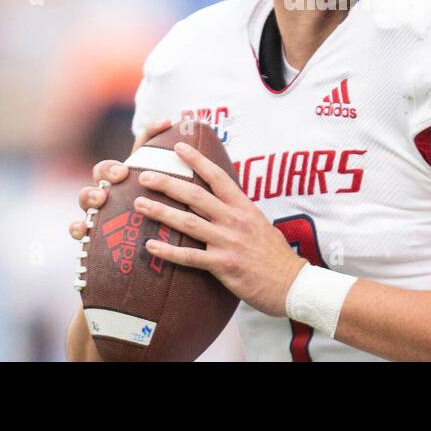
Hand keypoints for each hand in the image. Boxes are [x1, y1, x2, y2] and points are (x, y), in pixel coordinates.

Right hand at [67, 118, 173, 361]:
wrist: (135, 301)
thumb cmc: (162, 254)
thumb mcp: (179, 225)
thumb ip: (193, 203)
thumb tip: (222, 179)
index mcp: (141, 186)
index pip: (144, 153)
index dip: (151, 135)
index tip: (166, 122)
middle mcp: (116, 196)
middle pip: (107, 171)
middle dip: (111, 167)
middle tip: (122, 172)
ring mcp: (99, 218)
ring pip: (88, 198)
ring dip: (91, 195)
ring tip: (99, 198)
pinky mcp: (89, 243)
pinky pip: (81, 233)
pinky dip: (80, 230)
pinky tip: (80, 231)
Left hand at [132, 141, 306, 317]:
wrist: (292, 284)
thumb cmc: (276, 257)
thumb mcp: (260, 225)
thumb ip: (240, 213)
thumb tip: (223, 203)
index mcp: (244, 207)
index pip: (218, 176)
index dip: (197, 160)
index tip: (178, 147)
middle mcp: (235, 220)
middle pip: (195, 196)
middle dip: (167, 183)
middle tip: (144, 175)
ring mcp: (228, 242)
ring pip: (188, 223)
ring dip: (161, 212)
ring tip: (138, 204)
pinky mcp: (223, 265)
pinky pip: (190, 257)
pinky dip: (168, 251)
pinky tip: (150, 246)